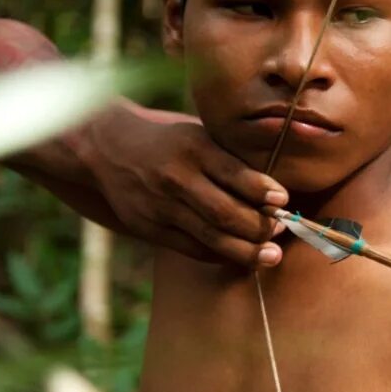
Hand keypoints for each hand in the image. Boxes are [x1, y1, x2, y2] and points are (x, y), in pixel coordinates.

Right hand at [84, 109, 287, 267]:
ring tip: (270, 256)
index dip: (263, 191)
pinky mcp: (148, 227)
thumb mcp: (199, 135)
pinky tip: (240, 255)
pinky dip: (220, 254)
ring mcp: (160, 206)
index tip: (284, 200)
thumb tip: (278, 192)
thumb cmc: (170, 142)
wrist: (106, 147)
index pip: (234, 174)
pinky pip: (191, 248)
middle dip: (259, 227)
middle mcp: (176, 178)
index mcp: (194, 148)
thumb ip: (232, 158)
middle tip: (282, 230)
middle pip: (225, 213)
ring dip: (246, 251)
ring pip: (210, 237)